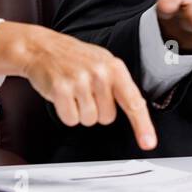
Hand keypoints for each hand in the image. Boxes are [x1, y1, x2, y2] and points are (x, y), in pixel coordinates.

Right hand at [0, 22, 156, 150]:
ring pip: (89, 120)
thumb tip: (137, 108)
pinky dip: (66, 113)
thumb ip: (119, 85)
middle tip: (86, 91)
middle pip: (108, 118)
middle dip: (97, 109)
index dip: (142, 125)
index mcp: (115, 68)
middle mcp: (100, 74)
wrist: (43, 48)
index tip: (149, 143)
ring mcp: (80, 81)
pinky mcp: (61, 89)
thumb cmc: (76, 58)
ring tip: (74, 91)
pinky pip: (70, 120)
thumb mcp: (104, 63)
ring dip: (80, 111)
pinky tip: (63, 95)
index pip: (133, 101)